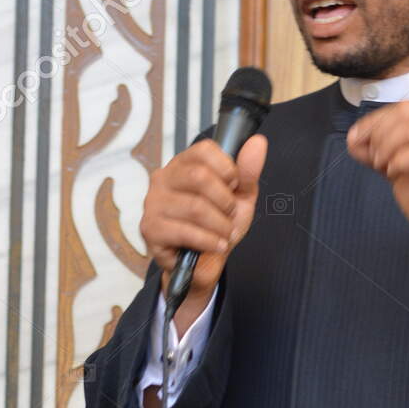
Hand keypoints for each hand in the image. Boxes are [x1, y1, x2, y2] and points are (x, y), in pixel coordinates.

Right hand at [140, 133, 267, 335]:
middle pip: (198, 177)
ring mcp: (153, 203)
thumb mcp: (239, 198)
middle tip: (229, 215)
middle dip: (225, 201)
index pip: (204, 150)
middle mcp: (163, 178)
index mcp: (183, 164)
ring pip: (195, 207)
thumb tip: (258, 142)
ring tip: (223, 234)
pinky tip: (215, 246)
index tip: (233, 187)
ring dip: (220, 226)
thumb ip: (248, 172)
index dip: (227, 169)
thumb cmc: (217, 226)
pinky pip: (185, 231)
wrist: (204, 264)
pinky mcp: (150, 228)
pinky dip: (209, 241)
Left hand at [346, 101, 408, 268]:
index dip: (375, 120)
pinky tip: (394, 175)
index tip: (356, 139)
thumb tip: (353, 140)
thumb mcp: (399, 172)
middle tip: (372, 158)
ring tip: (382, 166)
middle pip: (407, 112)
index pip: (406, 108)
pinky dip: (398, 161)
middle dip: (378, 132)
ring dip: (387, 145)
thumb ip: (378, 153)